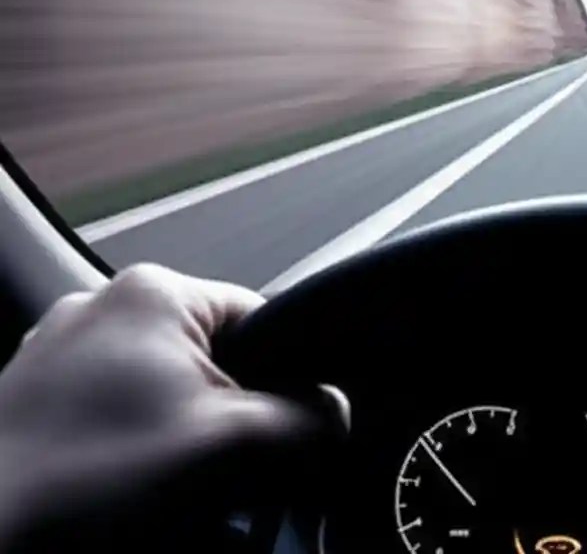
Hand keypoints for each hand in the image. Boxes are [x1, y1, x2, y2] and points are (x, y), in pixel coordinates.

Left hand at [0, 264, 332, 552]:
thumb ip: (312, 422)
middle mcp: (105, 309)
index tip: (284, 446)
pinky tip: (131, 505)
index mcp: (156, 292)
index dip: (293, 390)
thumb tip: (338, 419)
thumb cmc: (83, 486)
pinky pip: (125, 426)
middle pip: (224, 369)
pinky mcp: (38, 408)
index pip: (273, 325)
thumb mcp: (235, 450)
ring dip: (190, 454)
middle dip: (236, 430)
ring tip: (172, 500)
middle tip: (226, 484)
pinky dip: (142, 463)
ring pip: (173, 404)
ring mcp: (62, 358)